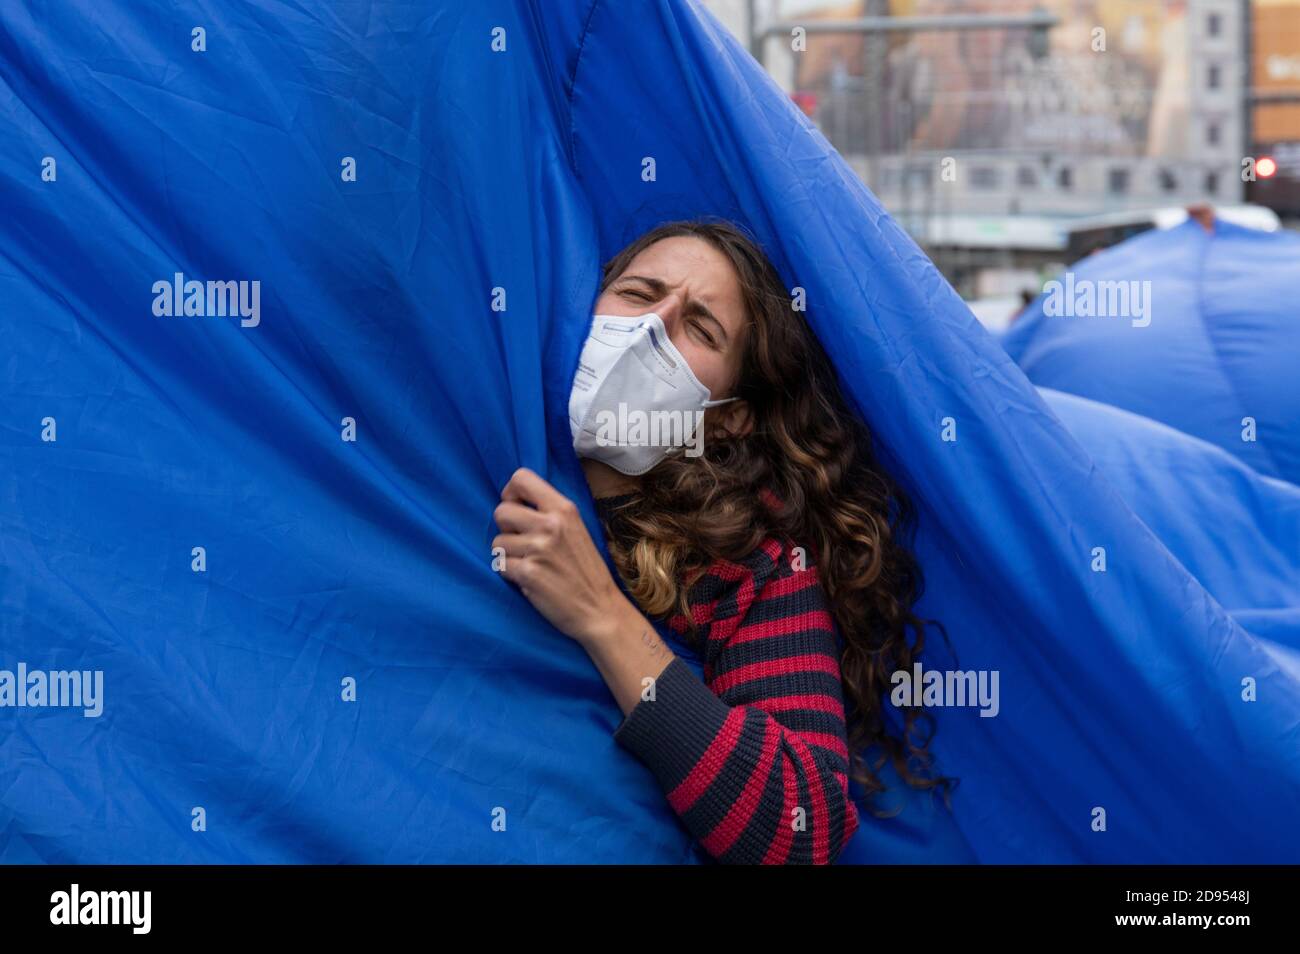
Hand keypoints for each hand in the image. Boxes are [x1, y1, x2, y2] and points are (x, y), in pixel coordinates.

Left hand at [492, 467, 634, 646]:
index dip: (510, 493)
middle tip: (523, 542)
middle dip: (506, 528)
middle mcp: (550, 524)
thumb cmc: (586, 570)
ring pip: (497, 541)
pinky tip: (528, 578)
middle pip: (501, 511)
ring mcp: (538, 549)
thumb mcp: (576, 529)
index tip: (517, 508)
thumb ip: (549, 512)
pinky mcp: (528, 573)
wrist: (599, 609)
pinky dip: (509, 573)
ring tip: (529, 563)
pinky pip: (499, 564)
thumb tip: (514, 501)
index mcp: (564, 508)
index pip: (521, 478)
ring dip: (507, 554)